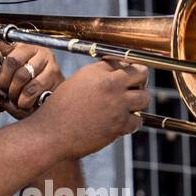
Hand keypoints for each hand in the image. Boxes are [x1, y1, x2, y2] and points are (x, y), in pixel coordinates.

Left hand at [0, 18, 64, 119]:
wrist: (44, 109)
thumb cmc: (24, 93)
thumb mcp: (0, 79)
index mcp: (23, 47)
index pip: (4, 37)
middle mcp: (36, 50)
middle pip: (12, 60)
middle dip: (5, 81)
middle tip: (6, 88)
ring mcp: (47, 61)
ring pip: (22, 76)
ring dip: (15, 93)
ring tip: (18, 96)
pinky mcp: (54, 75)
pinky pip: (31, 89)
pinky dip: (24, 101)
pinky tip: (27, 101)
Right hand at [31, 58, 150, 159]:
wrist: (50, 134)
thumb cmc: (57, 112)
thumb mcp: (73, 84)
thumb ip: (94, 78)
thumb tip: (112, 77)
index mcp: (95, 71)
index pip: (122, 61)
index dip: (125, 70)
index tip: (124, 77)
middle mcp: (109, 84)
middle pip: (141, 73)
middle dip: (140, 80)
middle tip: (135, 88)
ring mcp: (117, 104)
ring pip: (145, 97)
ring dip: (139, 102)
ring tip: (129, 107)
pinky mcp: (119, 124)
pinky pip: (138, 120)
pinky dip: (132, 123)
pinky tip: (122, 123)